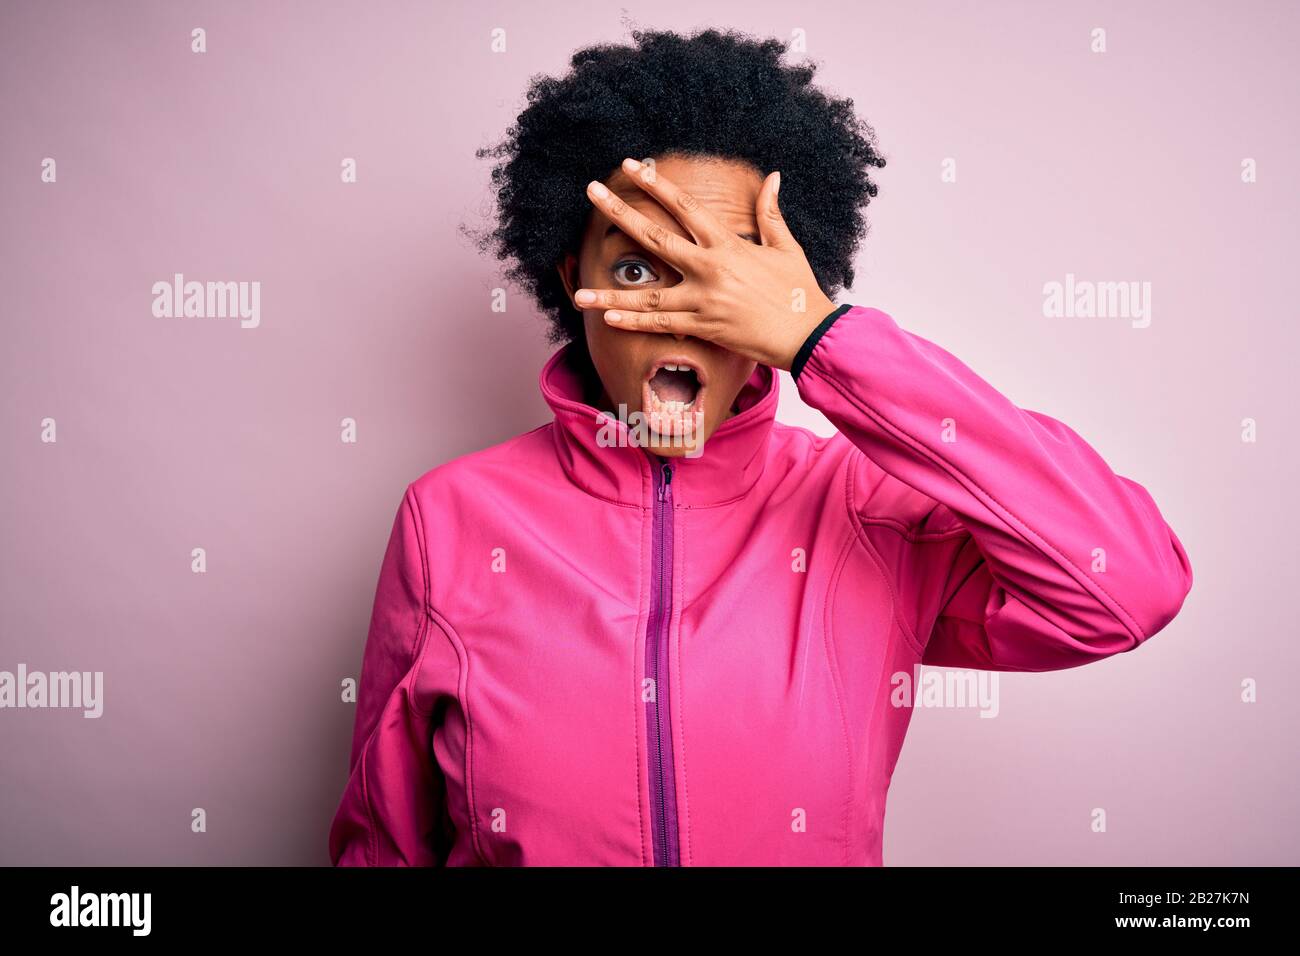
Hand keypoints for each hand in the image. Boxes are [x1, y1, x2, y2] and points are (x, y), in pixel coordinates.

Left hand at [575, 158, 838, 370]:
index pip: (685, 207)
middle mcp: (710, 269)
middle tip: (592, 192)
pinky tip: (608, 318)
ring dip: (610, 295)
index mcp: (728, 245)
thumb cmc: (799, 291)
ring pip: (649, 296)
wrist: (807, 334)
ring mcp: (703, 301)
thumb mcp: (786, 247)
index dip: (657, 184)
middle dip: (621, 212)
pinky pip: (662, 325)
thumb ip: (771, 212)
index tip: (633, 166)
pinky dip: (635, 322)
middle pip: (655, 238)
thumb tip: (773, 176)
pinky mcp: (704, 328)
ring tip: (578, 293)